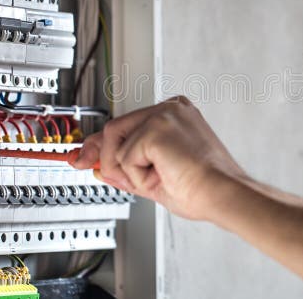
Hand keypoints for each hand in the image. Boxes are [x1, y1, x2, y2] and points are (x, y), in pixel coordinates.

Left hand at [71, 96, 246, 220]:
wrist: (222, 193)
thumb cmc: (203, 188)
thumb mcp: (154, 178)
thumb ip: (127, 169)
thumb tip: (98, 167)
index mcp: (176, 116)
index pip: (129, 124)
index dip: (103, 142)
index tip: (84, 154)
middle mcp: (171, 108)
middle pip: (116, 127)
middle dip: (96, 151)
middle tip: (79, 163)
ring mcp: (164, 115)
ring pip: (115, 142)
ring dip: (126, 170)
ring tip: (156, 179)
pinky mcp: (156, 128)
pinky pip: (124, 156)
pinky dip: (137, 175)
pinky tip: (162, 175)